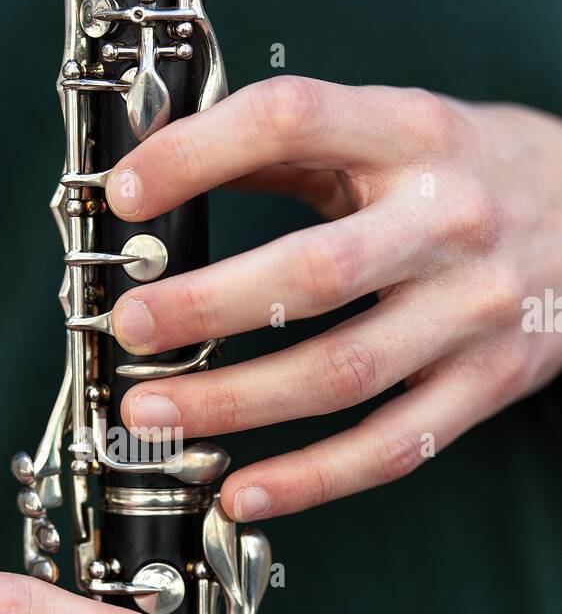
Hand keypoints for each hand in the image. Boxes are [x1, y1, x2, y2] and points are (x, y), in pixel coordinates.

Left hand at [105, 76, 561, 518]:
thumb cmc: (477, 170)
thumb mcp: (396, 127)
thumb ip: (292, 143)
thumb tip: (164, 165)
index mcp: (413, 134)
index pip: (294, 120)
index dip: (199, 154)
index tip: (127, 192)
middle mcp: (448, 222)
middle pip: (315, 272)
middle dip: (206, 306)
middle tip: (128, 329)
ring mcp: (473, 311)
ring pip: (343, 372)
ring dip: (237, 403)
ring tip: (151, 415)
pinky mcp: (486, 384)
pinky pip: (392, 446)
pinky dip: (312, 478)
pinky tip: (245, 493)